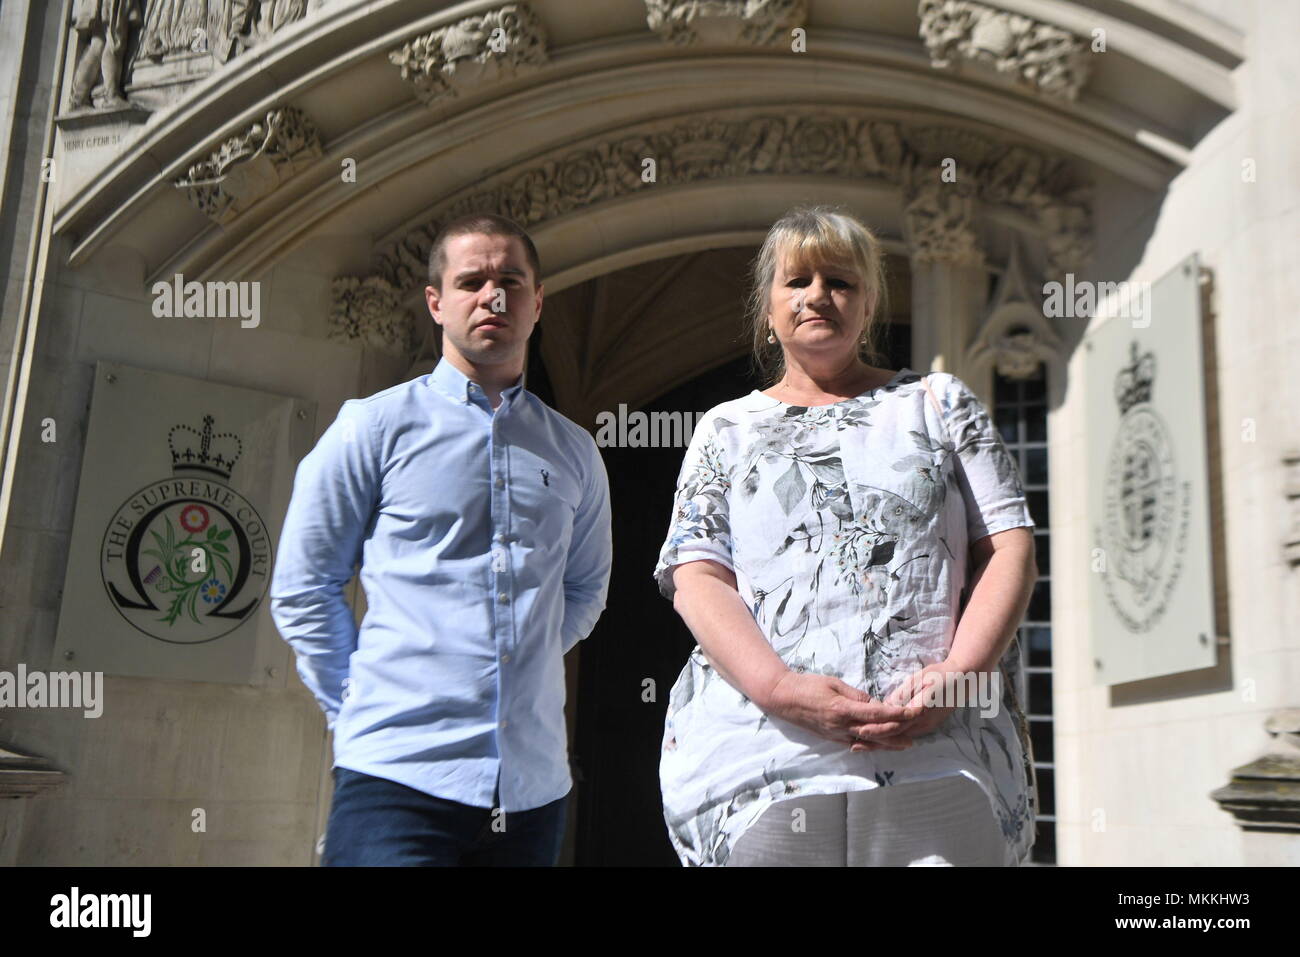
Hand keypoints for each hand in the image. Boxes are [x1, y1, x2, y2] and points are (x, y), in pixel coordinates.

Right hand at [764, 672, 920, 750]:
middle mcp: (841, 726)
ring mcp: (836, 735)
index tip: (912, 711)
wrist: (783, 698)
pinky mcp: (832, 738)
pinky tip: (882, 745)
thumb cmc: (808, 685)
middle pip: (876, 732)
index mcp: (843, 709)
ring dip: (888, 744)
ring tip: (906, 744)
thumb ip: (855, 694)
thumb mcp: (833, 682)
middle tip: (917, 730)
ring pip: (868, 742)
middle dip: (898, 731)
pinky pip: (856, 744)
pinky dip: (871, 745)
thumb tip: (874, 703)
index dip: (897, 713)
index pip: (876, 713)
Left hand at [849, 661, 960, 750]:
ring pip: (899, 739)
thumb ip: (902, 694)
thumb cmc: (939, 675)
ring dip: (880, 743)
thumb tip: (886, 705)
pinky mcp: (926, 727)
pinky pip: (905, 736)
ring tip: (860, 746)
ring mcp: (926, 727)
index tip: (860, 731)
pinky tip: (878, 741)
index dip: (877, 729)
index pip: (894, 725)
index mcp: (920, 712)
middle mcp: (923, 724)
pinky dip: (890, 740)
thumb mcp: (918, 680)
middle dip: (874, 742)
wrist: (962, 680)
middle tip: (853, 745)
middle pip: (894, 737)